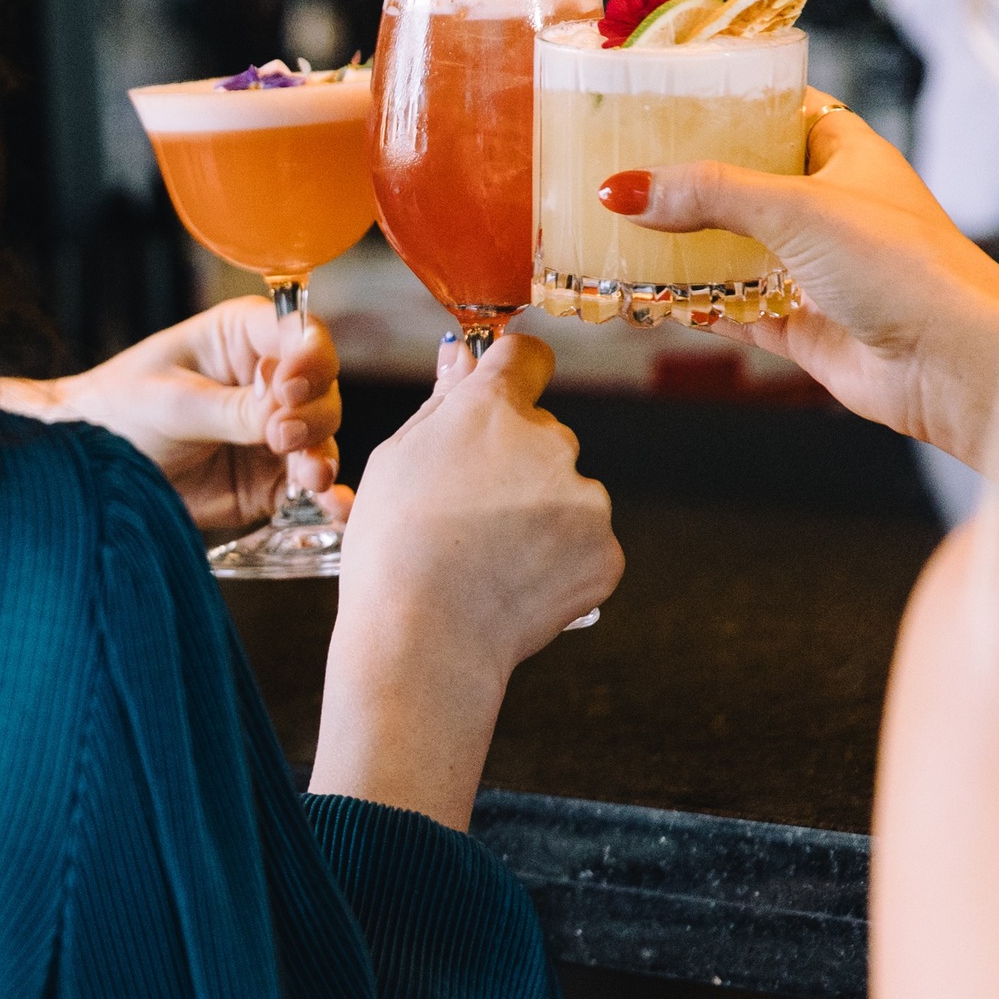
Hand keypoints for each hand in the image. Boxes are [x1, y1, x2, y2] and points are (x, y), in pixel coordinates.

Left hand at [0, 297, 348, 531]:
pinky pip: (309, 487)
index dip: (307, 357)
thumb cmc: (117, 413)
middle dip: (311, 413)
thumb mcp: (170, 403)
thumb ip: (231, 408)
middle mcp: (268, 380)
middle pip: (320, 389)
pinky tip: (335, 508)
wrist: (88, 473)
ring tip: (308, 476)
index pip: (298, 334)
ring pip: (321, 438)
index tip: (290, 386)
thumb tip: (286, 411)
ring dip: (321, 455)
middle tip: (280, 435)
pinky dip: (327, 497)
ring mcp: (273, 432)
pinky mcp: (271, 480)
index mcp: (242, 338)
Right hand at [312, 335, 620, 828]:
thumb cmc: (392, 551)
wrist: (423, 641)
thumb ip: (441, 405)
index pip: (527, 358)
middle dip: (516, 463)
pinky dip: (559, 562)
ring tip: (487, 559)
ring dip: (539, 515)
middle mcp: (550, 442)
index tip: (504, 395)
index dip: (514, 374)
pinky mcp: (606, 553)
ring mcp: (585, 500)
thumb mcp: (394, 461)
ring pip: (567, 492)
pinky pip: (585, 545)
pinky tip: (514, 584)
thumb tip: (462, 359)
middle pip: (543, 435)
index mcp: (492, 410)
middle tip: (467, 514)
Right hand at [607, 95, 998, 468]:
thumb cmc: (904, 266)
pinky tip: (652, 300)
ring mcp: (817, 268)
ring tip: (620, 234)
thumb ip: (707, 195)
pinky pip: (736, 310)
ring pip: (735, 249)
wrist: (952, 363)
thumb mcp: (796, 209)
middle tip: (625, 168)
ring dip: (685, 248)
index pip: (780, 111)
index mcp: (846, 155)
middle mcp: (832, 207)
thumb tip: (624, 189)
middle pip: (746, 182)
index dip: (730, 102)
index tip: (669, 97)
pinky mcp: (805, 325)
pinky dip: (697, 306)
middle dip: (689, 181)